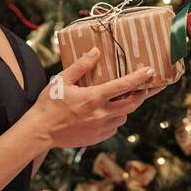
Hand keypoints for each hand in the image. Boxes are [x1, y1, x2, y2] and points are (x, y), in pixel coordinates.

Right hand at [30, 50, 155, 147]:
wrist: (41, 131)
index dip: (139, 78)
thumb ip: (81, 66)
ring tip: (122, 99)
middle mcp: (101, 114)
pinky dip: (115, 119)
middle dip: (143, 94)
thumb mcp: (62, 80)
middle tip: (145, 87)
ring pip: (124, 116)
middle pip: (132, 104)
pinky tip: (107, 113)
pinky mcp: (98, 138)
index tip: (149, 71)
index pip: (124, 86)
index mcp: (94, 98)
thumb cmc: (49, 104)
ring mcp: (101, 128)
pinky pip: (114, 127)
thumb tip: (95, 52)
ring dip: (126, 107)